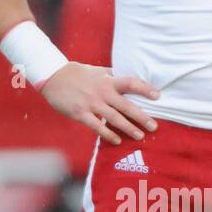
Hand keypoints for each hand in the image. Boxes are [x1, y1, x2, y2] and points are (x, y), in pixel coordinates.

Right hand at [40, 63, 159, 144]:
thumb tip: (130, 77)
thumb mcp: (97, 71)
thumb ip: (113, 76)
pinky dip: (108, 134)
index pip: (130, 83)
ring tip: (140, 136)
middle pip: (126, 105)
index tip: (157, 96)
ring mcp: (91, 104)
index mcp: (108, 80)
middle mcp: (102, 92)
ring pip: (114, 118)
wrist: (54, 77)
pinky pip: (97, 126)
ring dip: (128, 128)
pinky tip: (118, 141)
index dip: (144, 89)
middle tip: (154, 127)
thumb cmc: (79, 74)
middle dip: (141, 117)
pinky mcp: (80, 113)